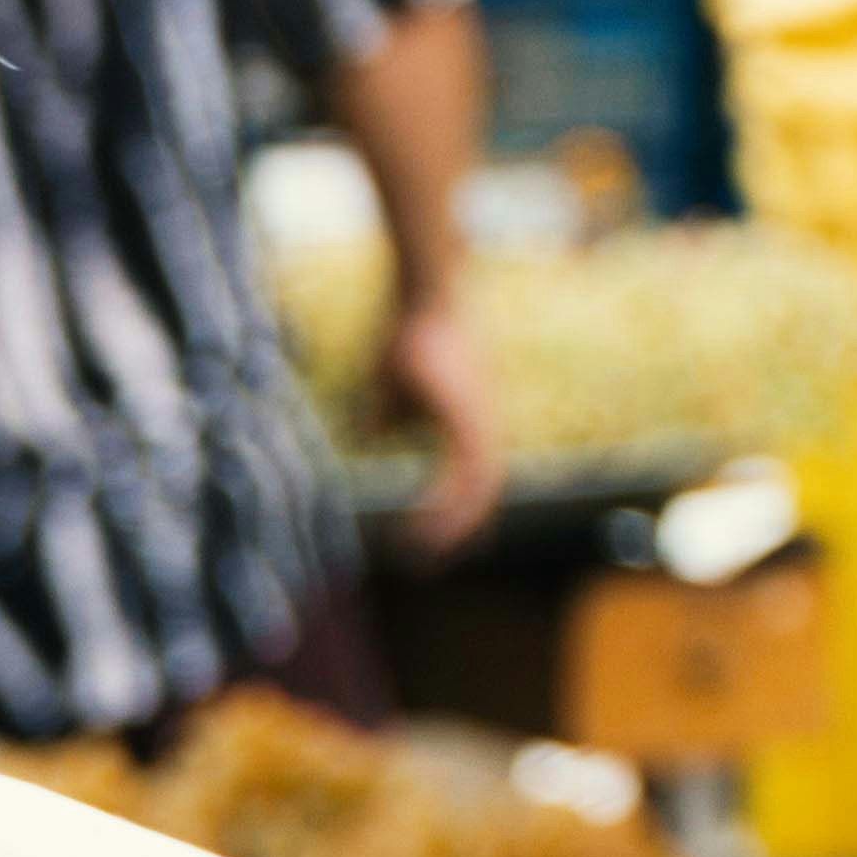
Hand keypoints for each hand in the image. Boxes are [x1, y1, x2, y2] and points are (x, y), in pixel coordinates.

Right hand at [375, 291, 504, 559]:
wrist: (428, 293)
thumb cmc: (409, 335)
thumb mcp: (392, 388)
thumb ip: (386, 415)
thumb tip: (370, 434)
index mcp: (472, 423)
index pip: (475, 482)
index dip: (457, 517)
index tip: (432, 547)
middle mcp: (486, 426)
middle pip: (483, 494)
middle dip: (457, 533)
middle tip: (426, 564)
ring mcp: (483, 422)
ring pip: (479, 491)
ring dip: (452, 527)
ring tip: (422, 552)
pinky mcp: (470, 419)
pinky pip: (466, 476)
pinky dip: (446, 506)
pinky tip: (424, 523)